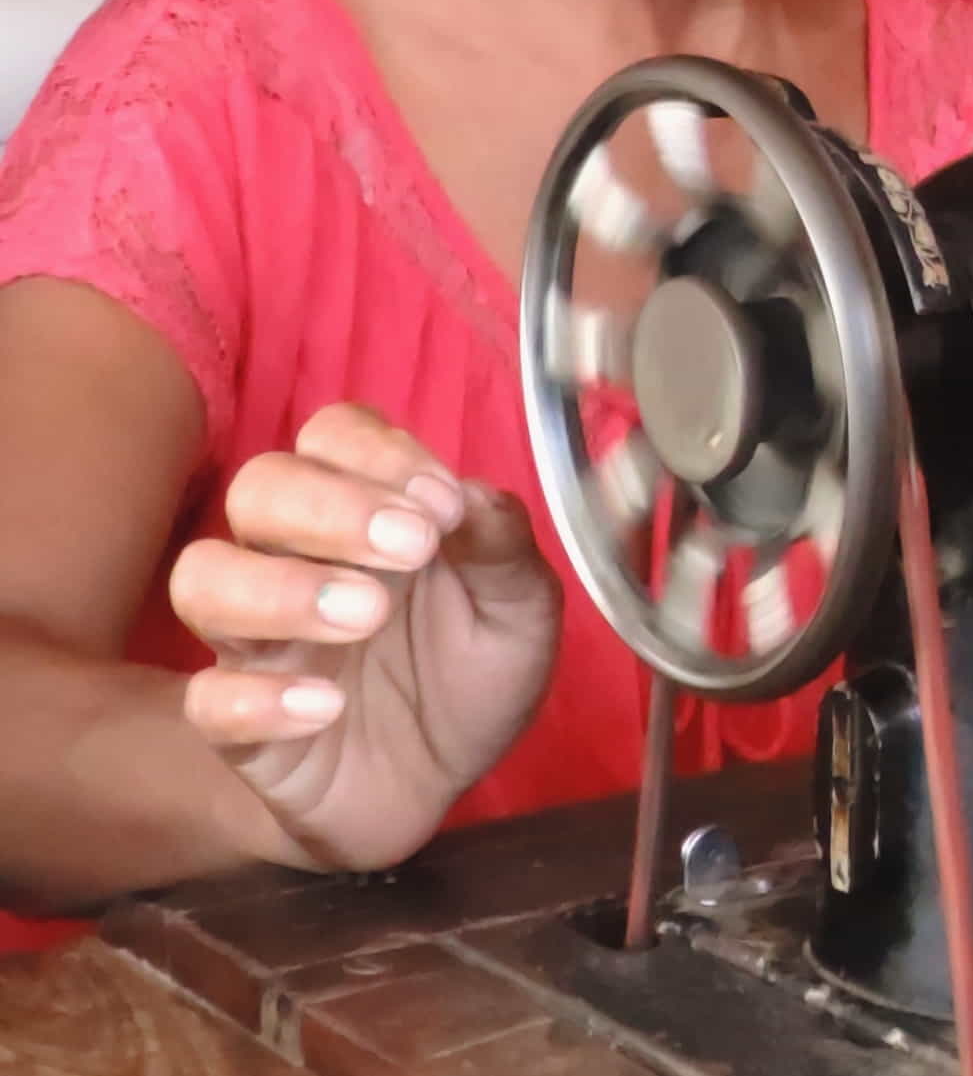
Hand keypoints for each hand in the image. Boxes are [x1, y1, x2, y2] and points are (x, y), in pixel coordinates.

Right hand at [167, 403, 559, 872]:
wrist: (442, 784)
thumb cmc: (474, 671)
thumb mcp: (521, 605)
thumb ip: (502, 543)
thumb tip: (474, 494)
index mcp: (367, 509)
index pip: (334, 434)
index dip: (379, 454)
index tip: (442, 504)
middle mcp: (297, 557)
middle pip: (259, 488)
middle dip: (329, 506)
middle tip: (410, 549)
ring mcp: (259, 639)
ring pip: (203, 578)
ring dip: (279, 588)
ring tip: (365, 616)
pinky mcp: (239, 726)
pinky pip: (205, 699)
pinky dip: (257, 699)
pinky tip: (328, 708)